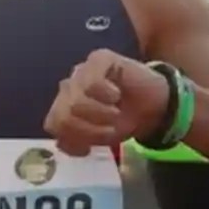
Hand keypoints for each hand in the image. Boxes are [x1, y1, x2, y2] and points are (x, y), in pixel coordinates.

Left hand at [43, 49, 170, 156]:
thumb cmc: (125, 120)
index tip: (90, 149)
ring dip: (100, 115)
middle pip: (63, 115)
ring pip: (76, 101)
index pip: (53, 125)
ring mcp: (82, 71)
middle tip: (111, 129)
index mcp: (64, 106)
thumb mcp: (98, 137)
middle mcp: (69, 87)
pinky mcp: (99, 59)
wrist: (155, 106)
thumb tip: (61, 143)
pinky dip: (106, 94)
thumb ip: (76, 140)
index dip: (72, 139)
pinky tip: (116, 95)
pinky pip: (92, 82)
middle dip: (89, 130)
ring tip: (116, 113)